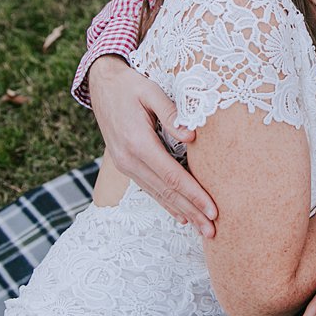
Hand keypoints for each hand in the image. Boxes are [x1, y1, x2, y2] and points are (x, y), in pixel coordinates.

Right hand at [87, 55, 217, 236]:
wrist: (101, 84)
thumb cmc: (130, 84)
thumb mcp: (150, 91)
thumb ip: (171, 113)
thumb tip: (192, 137)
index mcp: (137, 142)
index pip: (172, 176)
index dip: (194, 195)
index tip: (213, 210)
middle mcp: (129, 159)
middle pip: (166, 192)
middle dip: (192, 212)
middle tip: (213, 232)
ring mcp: (125, 164)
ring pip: (157, 194)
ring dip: (182, 212)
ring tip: (202, 229)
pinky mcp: (125, 165)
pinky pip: (149, 188)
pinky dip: (166, 203)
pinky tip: (180, 215)